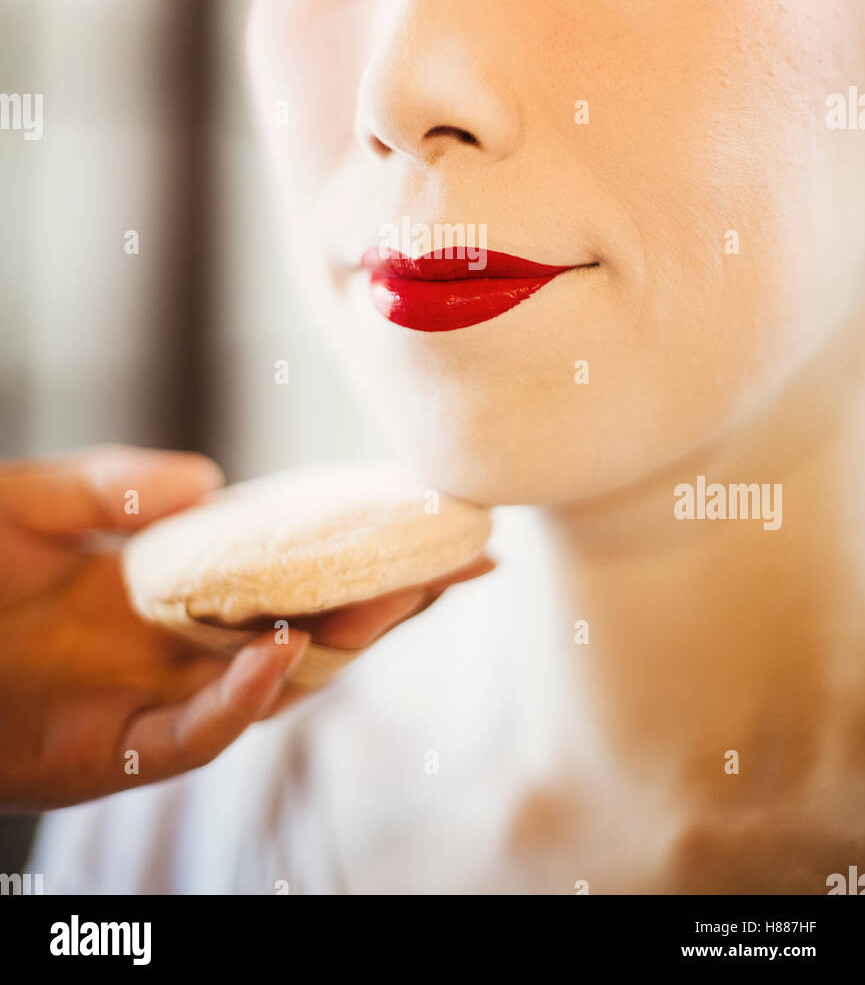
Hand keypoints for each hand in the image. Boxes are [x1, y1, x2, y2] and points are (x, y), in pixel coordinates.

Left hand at [0, 445, 493, 809]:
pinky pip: (195, 733)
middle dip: (384, 600)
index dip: (356, 548)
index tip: (431, 517)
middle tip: (457, 561)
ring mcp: (153, 701)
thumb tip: (213, 476)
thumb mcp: (32, 502)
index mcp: (170, 588)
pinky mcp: (115, 751)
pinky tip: (279, 653)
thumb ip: (112, 485)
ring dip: (336, 647)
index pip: (284, 570)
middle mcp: (178, 647)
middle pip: (306, 630)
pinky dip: (243, 700)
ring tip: (393, 599)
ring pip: (273, 685)